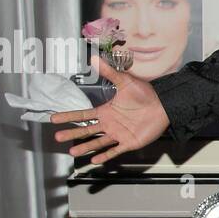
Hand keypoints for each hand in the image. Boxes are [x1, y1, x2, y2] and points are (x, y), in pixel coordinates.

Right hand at [50, 55, 170, 162]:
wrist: (163, 105)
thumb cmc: (145, 94)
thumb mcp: (125, 81)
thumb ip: (109, 72)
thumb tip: (94, 58)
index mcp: (106, 111)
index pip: (83, 115)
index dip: (69, 117)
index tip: (54, 119)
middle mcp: (109, 124)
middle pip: (87, 131)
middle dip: (72, 134)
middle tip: (58, 137)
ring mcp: (118, 134)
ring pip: (98, 142)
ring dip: (86, 147)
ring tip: (73, 152)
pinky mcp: (129, 142)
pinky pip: (115, 150)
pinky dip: (105, 155)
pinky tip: (95, 159)